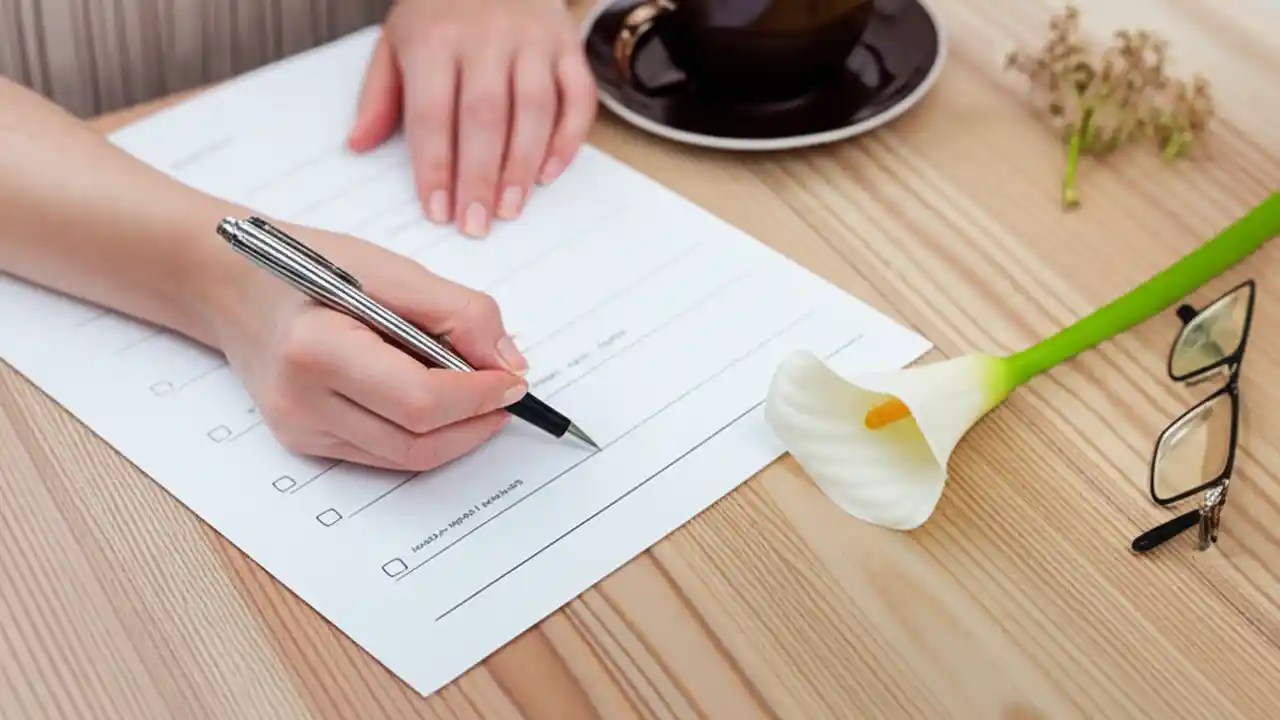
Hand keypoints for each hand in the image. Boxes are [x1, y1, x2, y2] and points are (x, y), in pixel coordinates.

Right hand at [209, 225, 529, 470]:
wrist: (230, 283)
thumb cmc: (308, 264)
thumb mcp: (390, 269)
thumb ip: (459, 313)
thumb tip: (510, 365)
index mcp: (317, 349)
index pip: (420, 400)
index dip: (478, 396)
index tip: (515, 380)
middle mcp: (301, 401)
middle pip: (417, 441)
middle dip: (476, 422)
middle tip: (507, 394)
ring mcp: (298, 429)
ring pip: (404, 458)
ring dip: (456, 435)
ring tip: (480, 398)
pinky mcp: (303, 441)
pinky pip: (382, 454)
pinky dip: (423, 435)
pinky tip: (438, 404)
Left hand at [347, 0, 596, 237]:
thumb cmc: (441, 9)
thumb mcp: (396, 39)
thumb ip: (379, 94)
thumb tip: (358, 145)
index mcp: (435, 38)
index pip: (433, 113)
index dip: (435, 166)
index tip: (437, 210)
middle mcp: (487, 37)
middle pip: (485, 117)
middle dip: (480, 178)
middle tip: (476, 224)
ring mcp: (533, 40)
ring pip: (534, 110)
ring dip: (522, 166)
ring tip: (509, 209)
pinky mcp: (568, 45)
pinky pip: (578, 97)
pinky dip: (568, 139)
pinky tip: (548, 173)